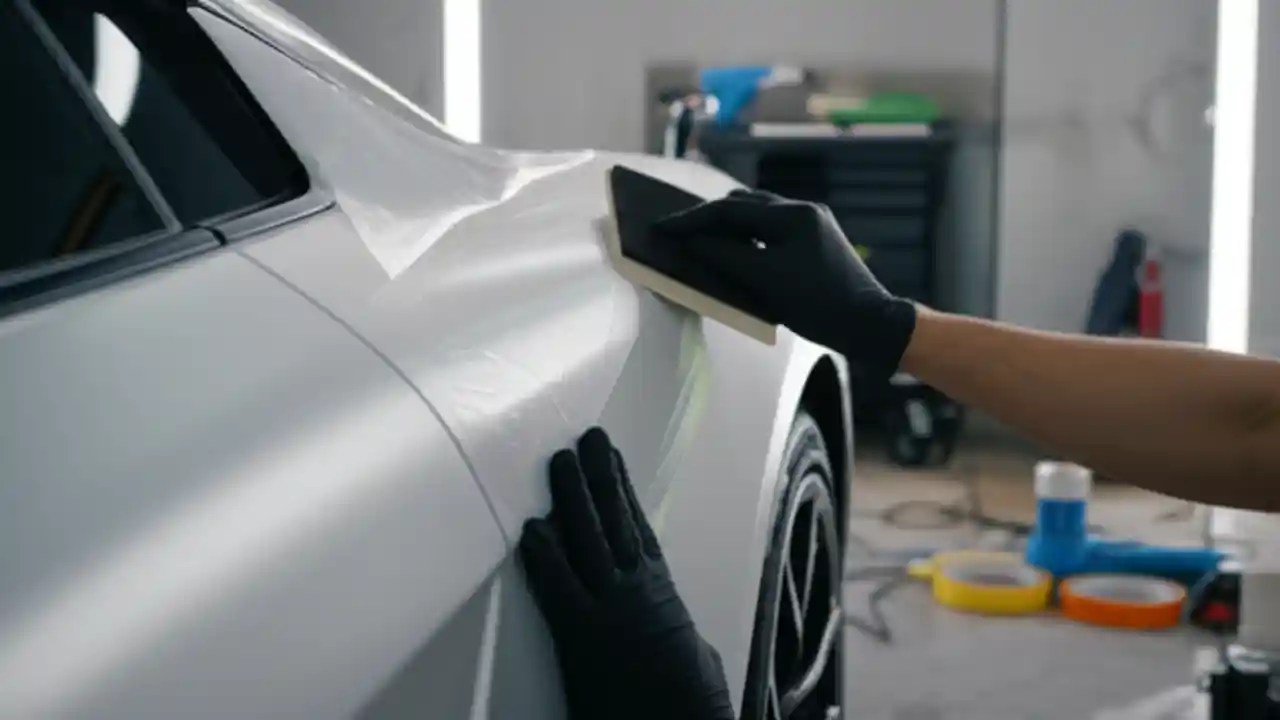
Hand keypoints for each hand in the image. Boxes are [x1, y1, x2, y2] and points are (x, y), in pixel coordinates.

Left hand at [519, 428, 734, 719]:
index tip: (613, 460)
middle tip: (587, 438)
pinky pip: (559, 589)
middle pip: (616, 522)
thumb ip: (676, 629)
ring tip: (561, 459)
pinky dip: (545, 558)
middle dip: (599, 478)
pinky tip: (532, 529)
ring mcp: (611, 611)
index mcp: (663, 593)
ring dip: (573, 498)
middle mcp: (638, 592)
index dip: (624, 491)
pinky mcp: (584, 639)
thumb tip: (672, 623)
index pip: (640, 529)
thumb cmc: (691, 706)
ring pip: (589, 541)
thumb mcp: (695, 657)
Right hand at [655, 189, 916, 380]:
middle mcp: (804, 211)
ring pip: (758, 218)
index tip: (662, 227)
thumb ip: (725, 257)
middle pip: (743, 206)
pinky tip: (734, 254)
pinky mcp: (816, 243)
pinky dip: (747, 240)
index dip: (692, 220)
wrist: (871, 325)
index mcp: (793, 215)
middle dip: (709, 218)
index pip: (730, 210)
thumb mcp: (765, 282)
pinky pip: (771, 232)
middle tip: (679, 232)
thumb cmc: (820, 306)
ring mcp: (813, 226)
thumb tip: (692, 242)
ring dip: (729, 228)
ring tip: (702, 243)